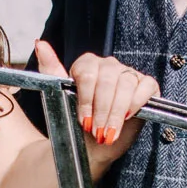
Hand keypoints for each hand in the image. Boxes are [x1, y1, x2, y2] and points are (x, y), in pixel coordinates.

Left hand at [34, 41, 158, 153]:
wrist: (93, 144)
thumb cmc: (77, 120)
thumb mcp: (58, 94)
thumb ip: (50, 68)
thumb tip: (40, 43)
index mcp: (87, 64)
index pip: (87, 74)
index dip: (85, 100)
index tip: (83, 120)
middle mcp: (109, 65)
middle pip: (107, 81)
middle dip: (101, 110)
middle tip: (96, 131)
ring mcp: (128, 74)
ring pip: (126, 85)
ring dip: (116, 112)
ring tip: (108, 132)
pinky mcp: (146, 85)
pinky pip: (146, 86)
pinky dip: (137, 102)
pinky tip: (128, 116)